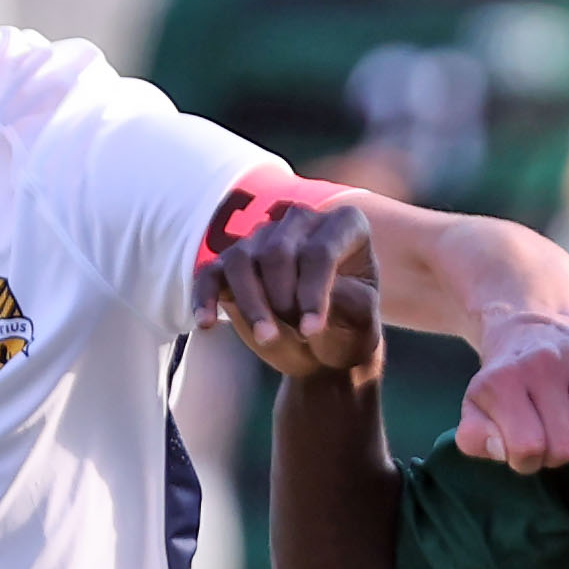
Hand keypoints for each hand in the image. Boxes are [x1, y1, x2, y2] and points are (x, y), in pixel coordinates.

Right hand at [197, 199, 383, 385]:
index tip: (311, 331)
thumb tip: (318, 290)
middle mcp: (302, 221)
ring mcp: (263, 239)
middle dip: (282, 299)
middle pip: (277, 252)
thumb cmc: (350, 328)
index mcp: (344, 225)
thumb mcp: (363, 320)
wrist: (326, 347)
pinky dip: (205, 298)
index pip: (320, 250)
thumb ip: (347, 300)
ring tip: (266, 338)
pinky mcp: (232, 265)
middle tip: (296, 336)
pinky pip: (210, 274)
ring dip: (250, 302)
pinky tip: (205, 324)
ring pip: (241, 259)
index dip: (313, 292)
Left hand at [460, 310, 568, 472]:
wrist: (529, 328)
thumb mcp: (476, 407)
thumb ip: (475, 437)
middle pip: (566, 448)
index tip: (522, 445)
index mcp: (503, 380)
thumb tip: (502, 449)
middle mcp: (543, 362)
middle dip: (555, 452)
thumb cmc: (504, 380)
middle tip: (547, 432)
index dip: (526, 461)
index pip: (529, 449)